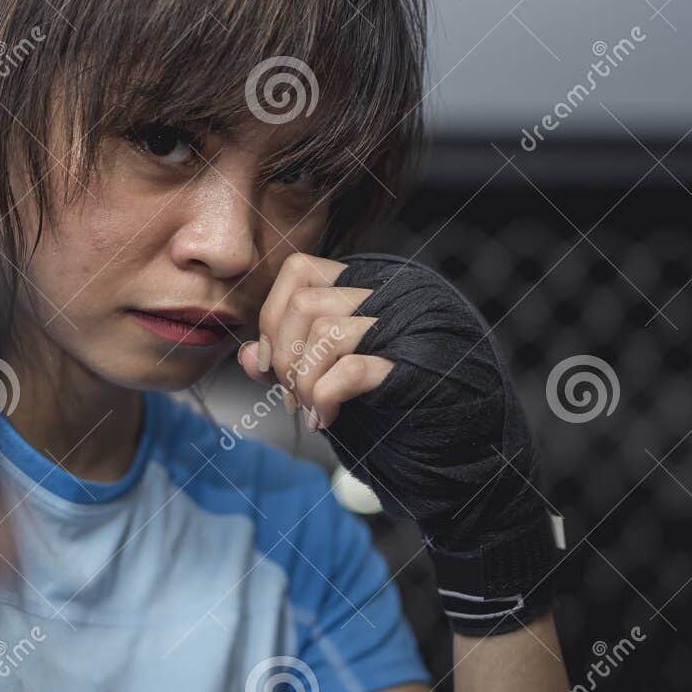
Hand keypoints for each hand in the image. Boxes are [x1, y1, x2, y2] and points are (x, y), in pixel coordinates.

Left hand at [234, 251, 392, 433]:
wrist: (443, 422)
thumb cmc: (385, 393)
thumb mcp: (327, 372)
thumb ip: (287, 361)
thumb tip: (247, 355)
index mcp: (359, 286)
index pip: (299, 269)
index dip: (271, 316)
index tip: (267, 363)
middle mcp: (381, 294)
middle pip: (303, 302)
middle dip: (283, 357)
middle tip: (291, 398)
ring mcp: (399, 324)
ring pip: (324, 331)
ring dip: (304, 383)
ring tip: (311, 411)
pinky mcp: (409, 362)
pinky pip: (349, 369)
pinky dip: (325, 398)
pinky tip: (325, 418)